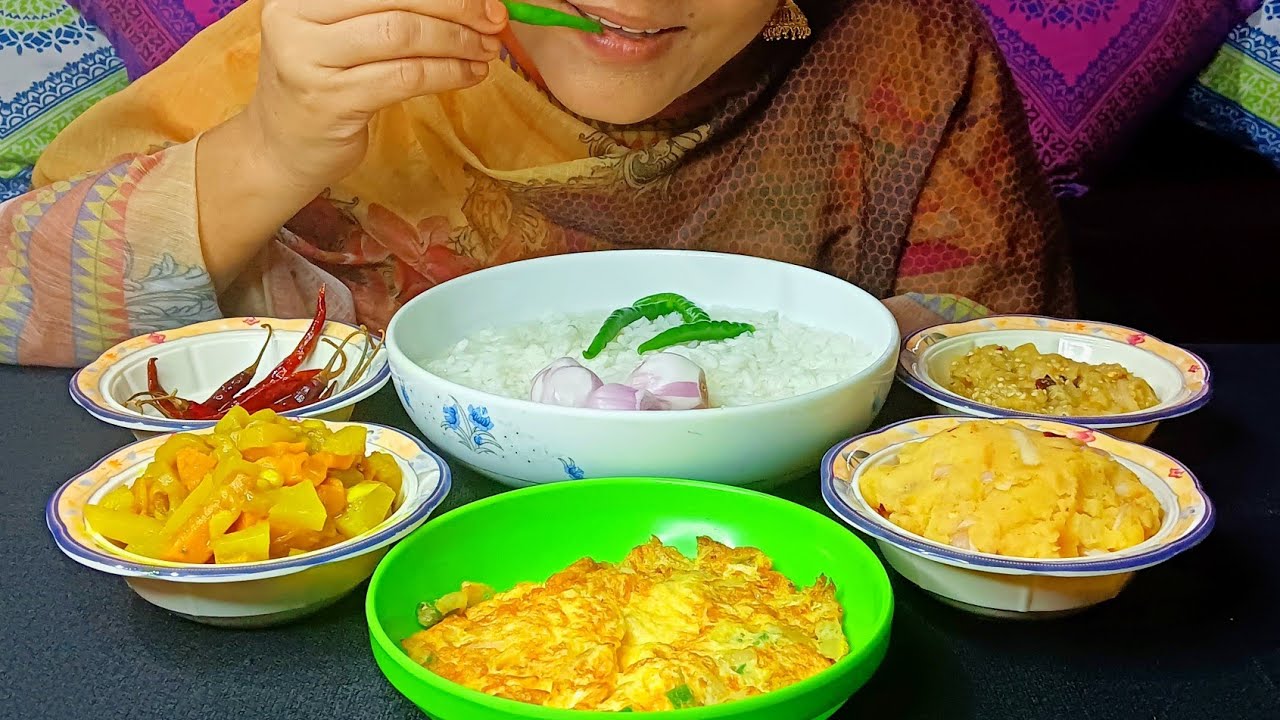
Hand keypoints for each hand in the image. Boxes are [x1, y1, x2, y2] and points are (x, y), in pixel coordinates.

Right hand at [240, 0, 507, 191]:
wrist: (282, 147)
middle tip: (494, 19)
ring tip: (487, 50)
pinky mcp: (331, 101)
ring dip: (457, 41)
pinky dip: (447, 73)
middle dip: (456, 6)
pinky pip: (405, 77)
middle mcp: (296, 17)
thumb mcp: (342, 33)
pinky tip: (470, 74)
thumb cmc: (325, 83)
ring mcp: (309, 60)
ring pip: (403, 36)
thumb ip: (387, 9)